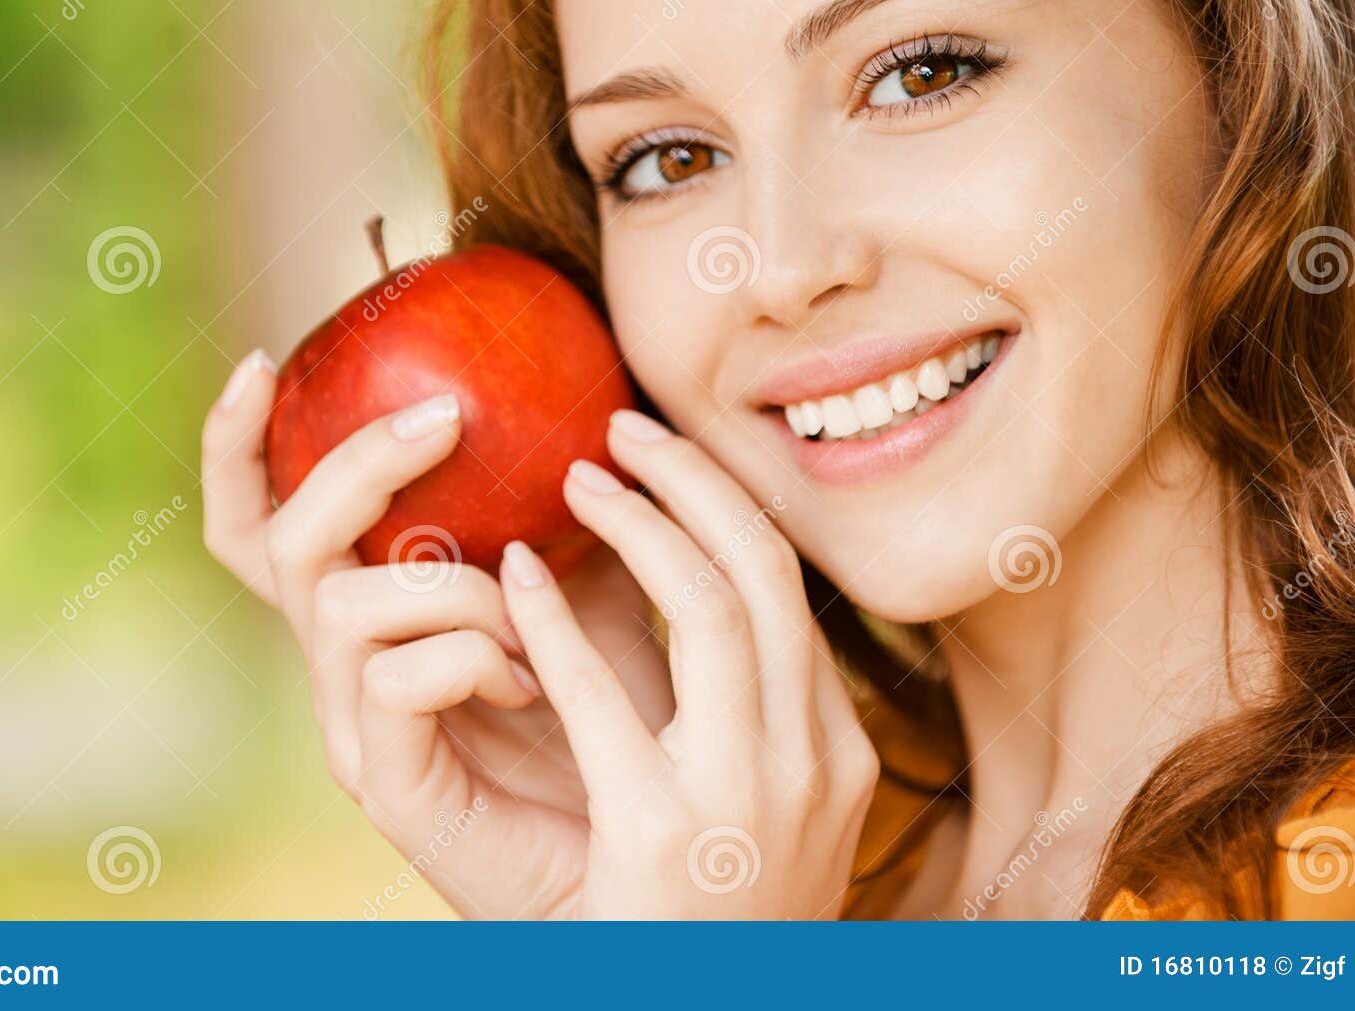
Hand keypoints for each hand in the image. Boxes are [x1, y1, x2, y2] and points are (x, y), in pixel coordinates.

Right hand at [199, 351, 673, 915]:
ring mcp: (353, 725)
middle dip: (359, 463)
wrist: (638, 852)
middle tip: (446, 419)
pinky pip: (395, 678)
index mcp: (374, 613)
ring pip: (341, 602)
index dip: (237, 449)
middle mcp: (343, 664)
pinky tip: (530, 682)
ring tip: (531, 625)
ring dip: (454, 585)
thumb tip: (580, 406)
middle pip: (285, 541)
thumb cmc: (615, 716)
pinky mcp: (384, 781)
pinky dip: (472, 654)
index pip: (264, 524)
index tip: (262, 365)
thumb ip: (555, 517)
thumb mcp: (586, 591)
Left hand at [497, 408, 878, 918]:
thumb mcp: (765, 815)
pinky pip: (606, 693)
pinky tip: (517, 577)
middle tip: (625, 430)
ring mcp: (750, 794)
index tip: (671, 459)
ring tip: (579, 480)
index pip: (789, 591)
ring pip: (708, 606)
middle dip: (693, 482)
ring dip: (637, 524)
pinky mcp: (665, 829)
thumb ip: (750, 720)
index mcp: (837, 751)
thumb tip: (686, 609)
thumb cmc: (710, 923)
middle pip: (762, 572)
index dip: (727, 505)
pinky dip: (558, 621)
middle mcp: (812, 760)